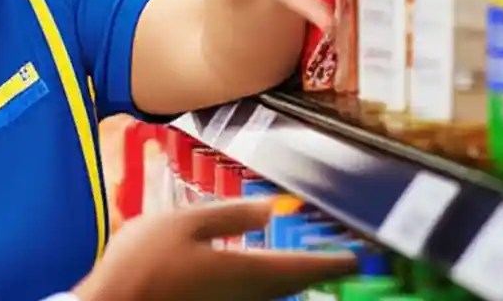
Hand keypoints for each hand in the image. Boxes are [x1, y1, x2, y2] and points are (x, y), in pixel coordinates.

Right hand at [69, 200, 357, 300]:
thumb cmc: (145, 262)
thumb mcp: (184, 224)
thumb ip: (230, 217)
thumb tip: (270, 211)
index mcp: (249, 270)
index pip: (305, 266)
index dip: (334, 261)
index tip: (357, 257)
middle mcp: (249, 297)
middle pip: (293, 285)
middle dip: (314, 270)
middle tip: (334, 259)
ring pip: (273, 294)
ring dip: (290, 279)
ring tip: (299, 264)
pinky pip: (252, 298)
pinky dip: (263, 285)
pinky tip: (251, 274)